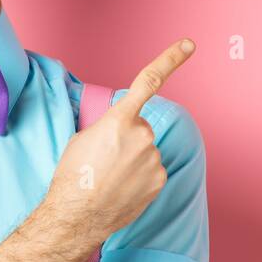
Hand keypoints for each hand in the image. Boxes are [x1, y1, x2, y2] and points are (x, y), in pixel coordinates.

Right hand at [42, 39, 195, 248]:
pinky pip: (152, 169)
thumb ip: (107, 125)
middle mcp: (141, 136)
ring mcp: (153, 159)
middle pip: (140, 127)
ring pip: (146, 150)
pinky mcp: (160, 179)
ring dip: (132, 159)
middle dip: (126, 137)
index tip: (188, 45)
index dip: (170, 60)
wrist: (76, 216)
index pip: (148, 82)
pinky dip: (140, 176)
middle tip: (104, 159)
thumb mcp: (82, 138)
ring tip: (110, 177)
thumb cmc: (72, 175)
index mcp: (119, 120)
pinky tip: (122, 187)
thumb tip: (118, 128)